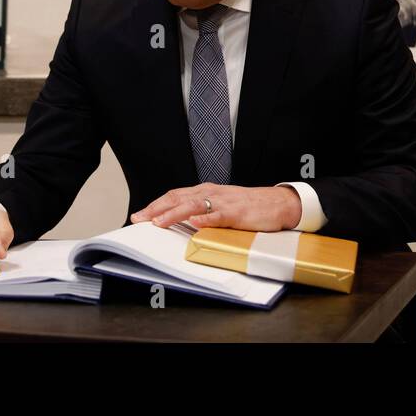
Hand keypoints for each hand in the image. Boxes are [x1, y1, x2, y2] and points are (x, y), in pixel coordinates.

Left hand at [130, 184, 301, 231]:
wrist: (276, 203)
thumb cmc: (247, 207)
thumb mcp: (219, 205)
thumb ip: (201, 210)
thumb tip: (179, 221)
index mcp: (205, 192)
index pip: (174, 196)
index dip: (155, 205)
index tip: (139, 215)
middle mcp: (211, 193)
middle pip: (178, 198)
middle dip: (157, 209)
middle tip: (140, 219)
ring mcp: (223, 202)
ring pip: (194, 205)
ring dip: (174, 214)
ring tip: (159, 223)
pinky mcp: (237, 213)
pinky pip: (219, 216)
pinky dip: (206, 219)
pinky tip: (196, 224)